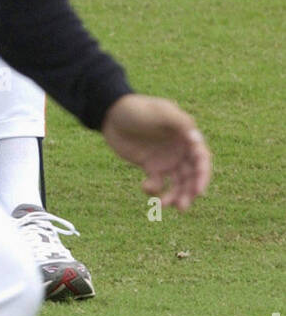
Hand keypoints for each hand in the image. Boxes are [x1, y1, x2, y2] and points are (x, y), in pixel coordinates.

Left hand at [101, 94, 210, 211]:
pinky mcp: (151, 166)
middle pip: (191, 176)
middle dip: (189, 193)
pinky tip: (144, 186)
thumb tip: (197, 140)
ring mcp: (166, 160)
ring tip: (163, 205)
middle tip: (181, 207)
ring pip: (177, 184)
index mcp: (186, 136)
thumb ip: (180, 122)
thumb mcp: (160, 111)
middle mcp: (180, 150)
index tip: (198, 191)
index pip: (201, 159)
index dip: (203, 176)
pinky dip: (154, 190)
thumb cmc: (138, 109)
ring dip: (174, 197)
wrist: (112, 114)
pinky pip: (158, 184)